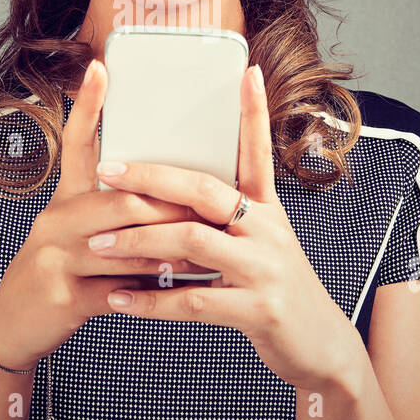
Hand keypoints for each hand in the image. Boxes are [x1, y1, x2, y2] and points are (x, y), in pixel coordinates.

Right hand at [0, 58, 215, 370]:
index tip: (101, 68)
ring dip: (170, 249)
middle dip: (170, 204)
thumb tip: (170, 190)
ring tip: (206, 252)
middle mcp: (56, 219)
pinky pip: (118, 290)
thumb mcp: (77, 232)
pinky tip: (175, 293)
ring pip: (123, 244)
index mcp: (64, 198)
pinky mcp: (62, 295)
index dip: (87, 104)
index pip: (76, 141)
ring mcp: (56, 257)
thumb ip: (113, 211)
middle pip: (120, 198)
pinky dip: (151, 292)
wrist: (13, 325)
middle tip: (210, 205)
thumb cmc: (59, 274)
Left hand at [87, 64, 360, 391]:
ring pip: (192, 241)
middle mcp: (268, 231)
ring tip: (99, 242)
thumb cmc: (280, 292)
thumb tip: (178, 195)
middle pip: (206, 190)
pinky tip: (119, 299)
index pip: (258, 151)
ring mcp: (265, 269)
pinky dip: (151, 302)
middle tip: (108, 170)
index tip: (245, 73)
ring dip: (138, 241)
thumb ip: (229, 219)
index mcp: (267, 210)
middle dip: (152, 177)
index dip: (253, 111)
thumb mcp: (265, 244)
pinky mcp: (258, 310)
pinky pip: (193, 301)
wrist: (320, 346)